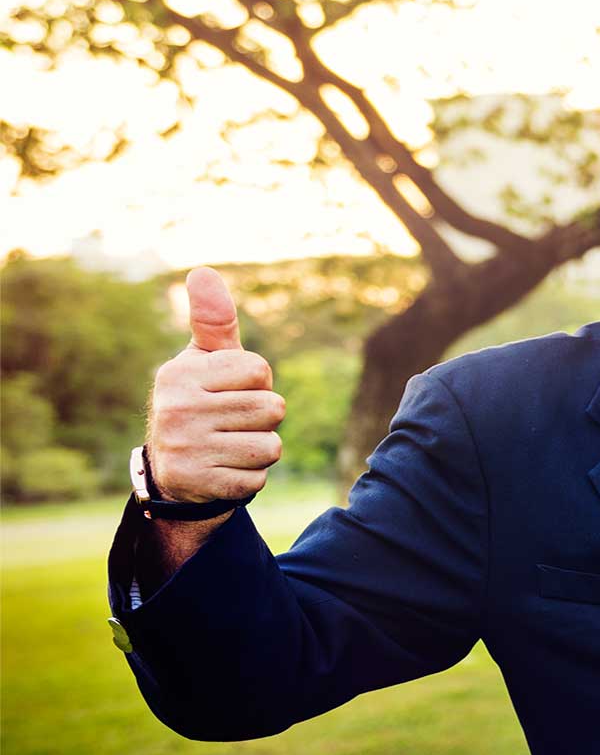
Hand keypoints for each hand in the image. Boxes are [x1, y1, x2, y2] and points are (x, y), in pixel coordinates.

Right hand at [146, 268, 285, 505]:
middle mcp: (176, 408)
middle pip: (272, 408)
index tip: (230, 391)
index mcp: (180, 373)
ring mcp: (186, 448)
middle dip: (263, 418)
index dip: (257, 383)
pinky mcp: (199, 483)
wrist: (172, 472)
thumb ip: (213, 320)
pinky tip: (224, 470)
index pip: (259, 370)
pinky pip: (259, 478)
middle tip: (233, 423)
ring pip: (271, 446)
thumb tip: (202, 271)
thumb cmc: (200, 402)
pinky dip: (250, 476)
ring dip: (261, 448)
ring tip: (230, 445)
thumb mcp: (204, 361)